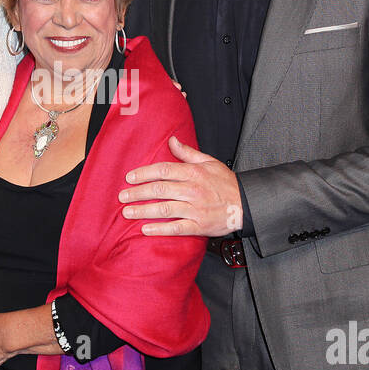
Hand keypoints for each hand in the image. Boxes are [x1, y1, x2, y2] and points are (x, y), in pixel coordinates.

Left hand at [119, 136, 243, 236]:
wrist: (246, 204)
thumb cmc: (226, 183)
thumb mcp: (209, 161)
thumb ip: (188, 152)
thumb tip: (171, 140)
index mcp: (194, 173)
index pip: (163, 170)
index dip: (144, 174)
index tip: (130, 178)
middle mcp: (192, 190)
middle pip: (159, 190)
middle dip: (137, 193)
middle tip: (122, 196)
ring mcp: (195, 209)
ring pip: (164, 209)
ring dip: (143, 211)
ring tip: (127, 212)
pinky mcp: (199, 225)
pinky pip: (176, 228)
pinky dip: (159, 229)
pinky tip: (145, 229)